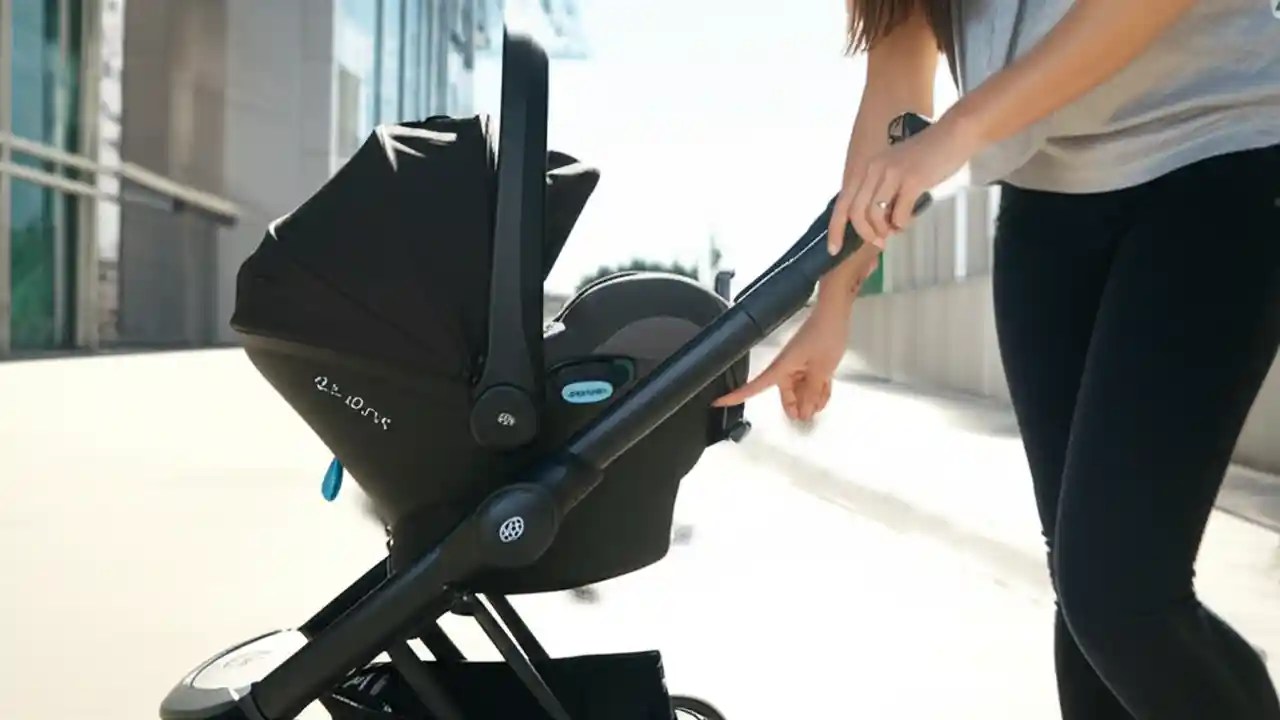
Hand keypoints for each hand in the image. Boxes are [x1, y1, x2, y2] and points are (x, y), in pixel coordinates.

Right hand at [713, 301, 851, 421]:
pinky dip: (818, 390)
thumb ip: (811, 393)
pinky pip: (809, 384)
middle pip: (786, 396)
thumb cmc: (824, 337)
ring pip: (800, 392)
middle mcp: (786, 369)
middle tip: (811, 414)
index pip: (755, 386)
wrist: (835, 316)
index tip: (718, 402)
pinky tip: (825, 392)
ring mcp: (797, 366)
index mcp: (781, 368)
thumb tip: (804, 412)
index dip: (736, 395)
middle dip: (799, 405)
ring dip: (812, 398)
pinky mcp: (809, 364)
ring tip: (823, 398)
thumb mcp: (821, 370)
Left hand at [828, 115, 980, 254]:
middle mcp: (874, 169)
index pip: (842, 202)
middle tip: (879, 242)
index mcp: (867, 168)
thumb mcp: (894, 170)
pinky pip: (898, 213)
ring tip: (895, 231)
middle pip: (855, 212)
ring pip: (874, 215)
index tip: (834, 250)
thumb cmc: (926, 156)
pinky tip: (908, 220)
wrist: (953, 135)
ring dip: (883, 231)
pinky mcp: (912, 180)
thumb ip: (881, 192)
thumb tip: (876, 224)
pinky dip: (901, 224)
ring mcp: (892, 174)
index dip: (835, 229)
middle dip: (864, 234)